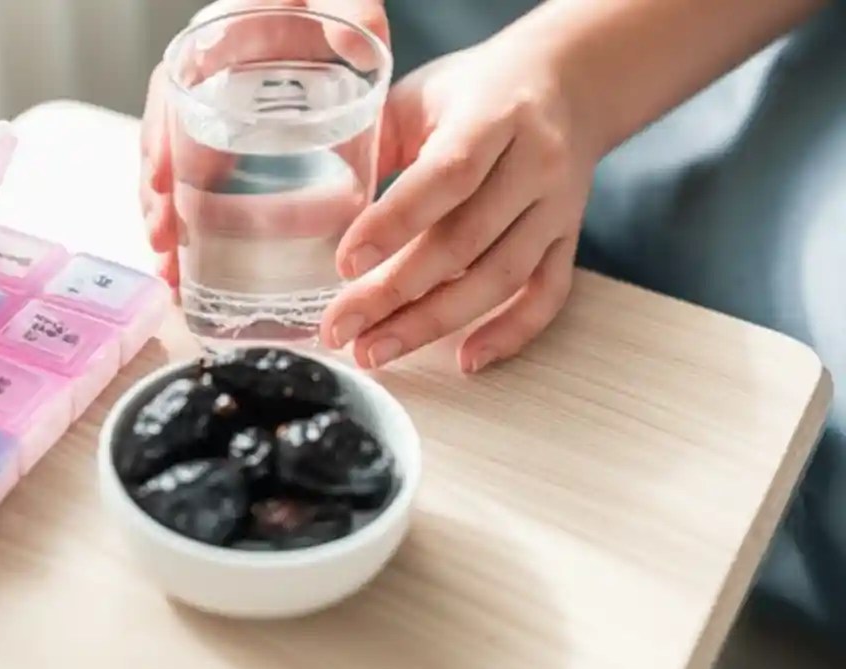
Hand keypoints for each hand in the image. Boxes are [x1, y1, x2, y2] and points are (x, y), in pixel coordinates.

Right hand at [140, 0, 389, 288]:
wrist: (333, 15)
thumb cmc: (324, 4)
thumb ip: (348, 9)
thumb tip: (359, 42)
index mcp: (219, 46)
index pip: (172, 92)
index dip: (161, 138)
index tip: (162, 180)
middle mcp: (210, 84)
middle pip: (165, 145)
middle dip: (158, 199)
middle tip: (164, 245)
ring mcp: (222, 119)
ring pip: (180, 173)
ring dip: (171, 223)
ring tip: (172, 272)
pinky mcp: (239, 146)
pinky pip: (206, 187)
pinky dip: (197, 228)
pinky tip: (194, 267)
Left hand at [320, 37, 597, 372]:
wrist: (570, 81)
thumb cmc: (478, 91)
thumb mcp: (422, 94)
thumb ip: (376, 141)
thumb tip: (323, 203)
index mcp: (493, 116)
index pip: (447, 176)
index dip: (395, 223)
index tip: (346, 264)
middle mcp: (534, 163)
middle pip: (466, 239)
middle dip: (397, 292)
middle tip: (342, 328)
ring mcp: (557, 206)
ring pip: (501, 276)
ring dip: (436, 322)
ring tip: (378, 350)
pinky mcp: (568, 238)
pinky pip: (547, 294)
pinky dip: (510, 333)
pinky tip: (466, 361)